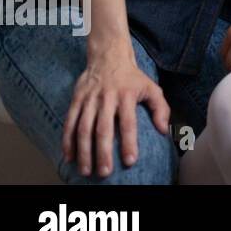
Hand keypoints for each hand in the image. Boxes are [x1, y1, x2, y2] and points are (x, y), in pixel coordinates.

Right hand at [62, 42, 170, 177]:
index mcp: (126, 96)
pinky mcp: (76, 100)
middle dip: (102, 152)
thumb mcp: (152, 88)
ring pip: (83, 128)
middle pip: (103, 128)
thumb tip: (164, 130)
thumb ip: (161, 108)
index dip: (128, 143)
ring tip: (86, 170)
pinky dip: (67, 140)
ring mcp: (89, 99)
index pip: (128, 123)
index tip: (130, 161)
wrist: (109, 57)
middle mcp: (107, 98)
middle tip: (104, 173)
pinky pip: (69, 122)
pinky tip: (69, 156)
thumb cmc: (133, 78)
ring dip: (83, 151)